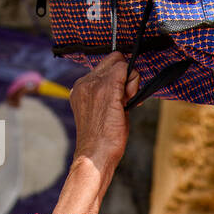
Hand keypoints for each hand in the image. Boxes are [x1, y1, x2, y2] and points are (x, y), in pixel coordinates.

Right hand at [70, 51, 139, 175]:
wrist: (95, 153)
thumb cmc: (102, 137)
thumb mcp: (100, 110)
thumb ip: (108, 93)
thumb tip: (125, 84)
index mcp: (80, 87)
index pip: (104, 65)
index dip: (118, 75)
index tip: (122, 93)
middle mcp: (84, 82)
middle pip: (113, 60)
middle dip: (124, 74)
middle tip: (126, 98)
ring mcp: (95, 84)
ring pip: (120, 63)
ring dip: (130, 80)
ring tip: (125, 103)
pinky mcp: (107, 89)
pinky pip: (125, 69)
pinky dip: (133, 82)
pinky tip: (129, 100)